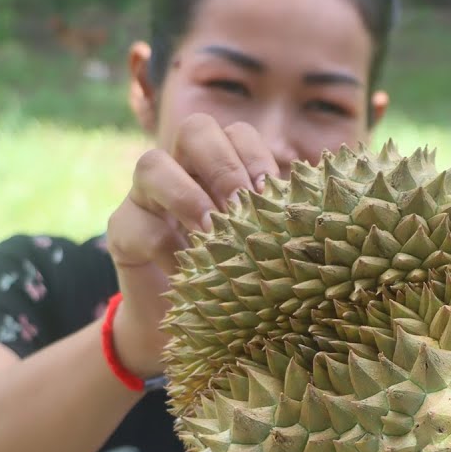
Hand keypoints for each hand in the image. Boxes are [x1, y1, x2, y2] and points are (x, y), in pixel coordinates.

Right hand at [104, 114, 276, 376]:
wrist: (185, 322)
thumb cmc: (236, 276)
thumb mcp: (262, 247)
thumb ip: (280, 224)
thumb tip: (328, 216)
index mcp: (222, 165)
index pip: (238, 133)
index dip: (257, 155)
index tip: (272, 192)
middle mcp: (183, 167)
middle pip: (195, 129)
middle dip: (223, 165)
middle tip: (242, 207)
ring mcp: (145, 195)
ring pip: (152, 163)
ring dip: (186, 195)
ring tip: (212, 231)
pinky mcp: (122, 230)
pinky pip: (136, 224)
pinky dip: (166, 247)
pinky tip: (190, 271)